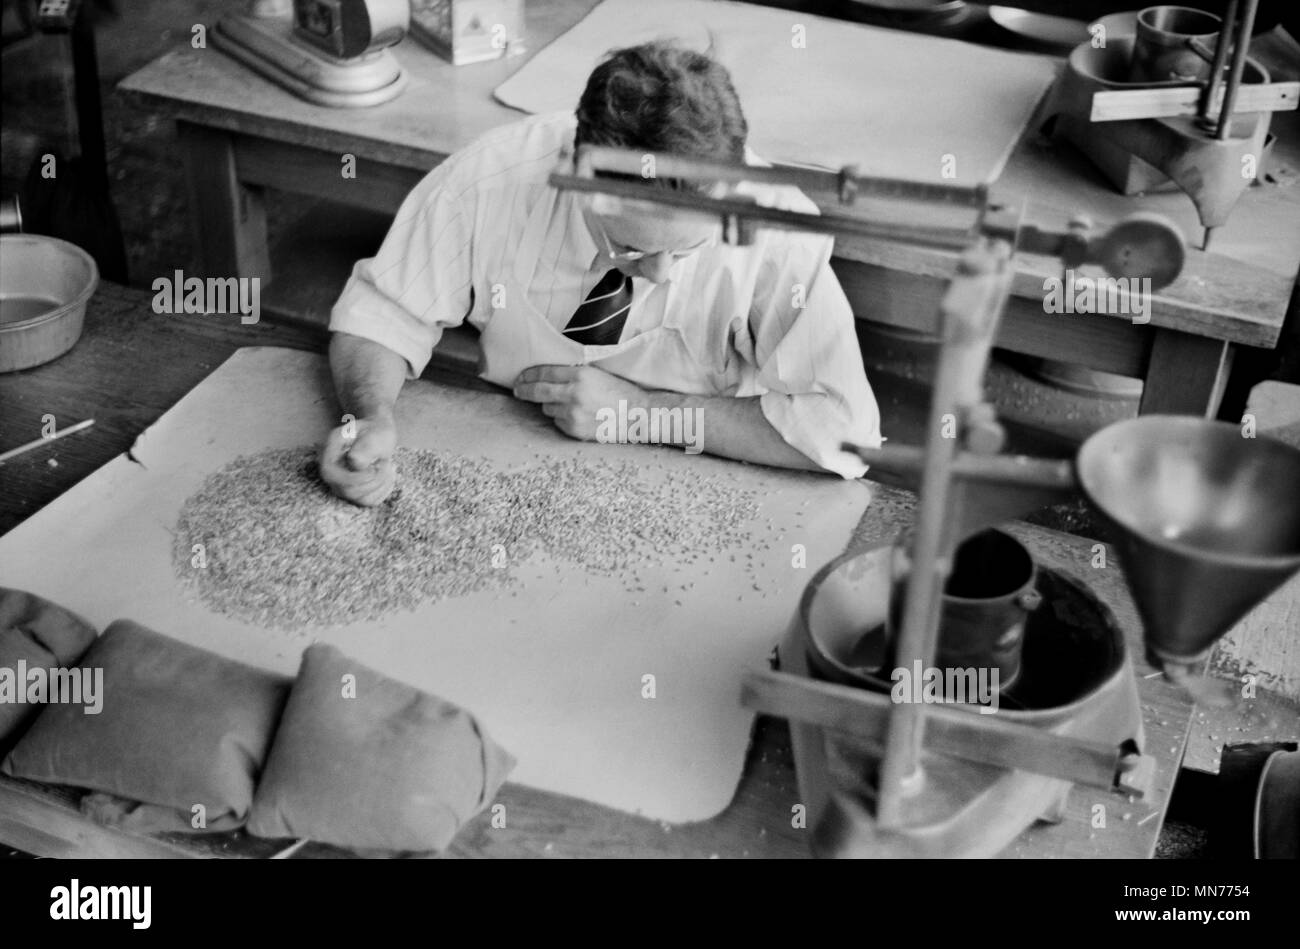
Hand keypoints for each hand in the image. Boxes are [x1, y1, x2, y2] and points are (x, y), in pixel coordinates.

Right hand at [319, 412, 397, 505]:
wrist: (379, 435)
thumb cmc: (376, 431)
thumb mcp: (374, 432)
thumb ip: (365, 446)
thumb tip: (353, 463)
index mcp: (331, 450)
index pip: (329, 474)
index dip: (351, 478)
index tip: (373, 470)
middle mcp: (332, 469)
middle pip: (345, 491)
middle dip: (372, 481)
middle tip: (386, 464)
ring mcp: (341, 482)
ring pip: (358, 499)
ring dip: (380, 485)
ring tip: (388, 466)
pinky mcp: (354, 491)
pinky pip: (369, 502)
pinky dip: (384, 490)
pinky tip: (388, 476)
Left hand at [513, 365, 645, 440]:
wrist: (638, 415)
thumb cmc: (619, 392)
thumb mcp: (597, 374)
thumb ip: (573, 373)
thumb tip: (545, 375)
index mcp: (581, 374)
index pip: (545, 372)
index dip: (529, 374)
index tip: (521, 377)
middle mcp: (574, 393)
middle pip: (538, 391)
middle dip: (524, 390)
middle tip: (517, 390)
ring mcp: (573, 414)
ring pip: (547, 408)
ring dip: (551, 405)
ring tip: (568, 405)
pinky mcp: (575, 430)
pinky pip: (558, 423)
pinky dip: (562, 419)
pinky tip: (577, 416)